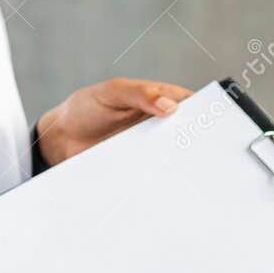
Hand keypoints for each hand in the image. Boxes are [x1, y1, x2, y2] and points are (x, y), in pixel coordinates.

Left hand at [35, 79, 192, 165]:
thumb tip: (169, 105)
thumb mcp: (110, 93)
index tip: (211, 120)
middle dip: (199, 140)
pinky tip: (171, 179)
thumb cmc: (85, 109)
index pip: (189, 103)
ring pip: (179, 155)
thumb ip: (138, 94)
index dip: (203, 110)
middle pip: (189, 132)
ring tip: (191, 166)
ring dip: (184, 161)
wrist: (62, 140)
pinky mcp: (145, 166)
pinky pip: (162, 172)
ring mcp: (153, 146)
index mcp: (156, 100)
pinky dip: (167, 176)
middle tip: (202, 147)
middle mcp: (159, 124)